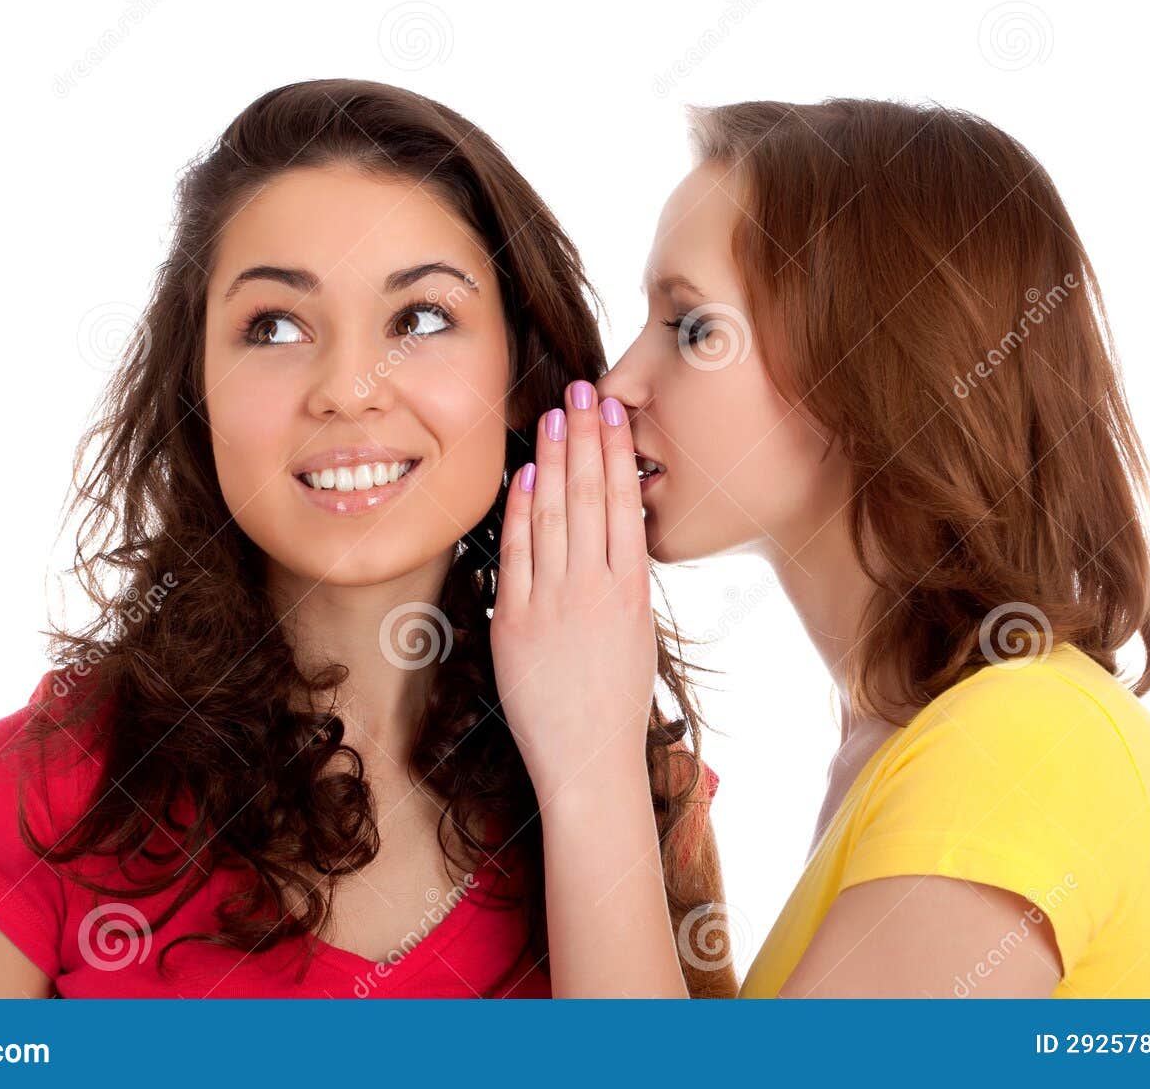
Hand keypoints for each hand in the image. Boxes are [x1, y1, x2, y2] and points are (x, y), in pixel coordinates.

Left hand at [491, 379, 653, 803]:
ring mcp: (553, 604)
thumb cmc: (615, 700)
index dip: (614, 451)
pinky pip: (517, 555)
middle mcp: (594, 589)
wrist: (589, 760)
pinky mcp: (514, 624)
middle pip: (589, 496)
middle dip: (583, 437)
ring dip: (552, 460)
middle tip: (581, 389)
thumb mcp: (635, 632)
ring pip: (553, 515)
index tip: (610, 412)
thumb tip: (608, 530)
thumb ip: (619, 580)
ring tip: (554, 416)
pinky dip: (519, 512)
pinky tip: (524, 476)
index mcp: (631, 591)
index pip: (623, 502)